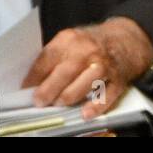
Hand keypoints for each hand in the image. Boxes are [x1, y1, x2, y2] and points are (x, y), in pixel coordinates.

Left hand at [23, 17, 152, 119]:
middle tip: (41, 101)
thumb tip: (32, 83)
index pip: (46, 60)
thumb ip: (53, 58)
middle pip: (63, 74)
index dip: (33, 78)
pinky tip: (86, 113)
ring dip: (67, 98)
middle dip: (48, 91)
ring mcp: (104, 65)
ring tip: (59, 103)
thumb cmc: (92, 44)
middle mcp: (87, 50)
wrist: (126, 39)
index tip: (26, 90)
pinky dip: (96, 106)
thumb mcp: (70, 41)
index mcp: (70, 39)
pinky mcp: (118, 79)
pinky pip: (106, 95)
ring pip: (82, 85)